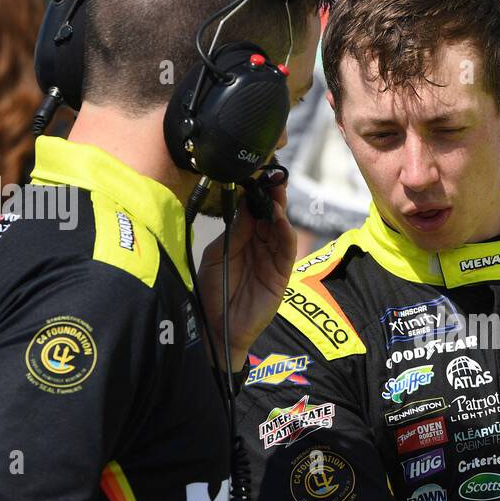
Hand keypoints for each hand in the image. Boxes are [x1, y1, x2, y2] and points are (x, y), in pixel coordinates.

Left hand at [196, 177, 296, 370]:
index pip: (253, 210)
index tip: (255, 173)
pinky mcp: (280, 275)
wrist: (216, 327)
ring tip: (276, 194)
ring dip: (280, 211)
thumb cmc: (213, 292)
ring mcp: (272, 260)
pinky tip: (281, 220)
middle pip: (270, 216)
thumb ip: (235, 231)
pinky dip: (286, 234)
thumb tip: (246, 203)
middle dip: (272, 196)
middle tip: (272, 177)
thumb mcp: (218, 254)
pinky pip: (286, 251)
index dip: (256, 193)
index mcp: (242, 239)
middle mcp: (259, 246)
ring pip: (281, 230)